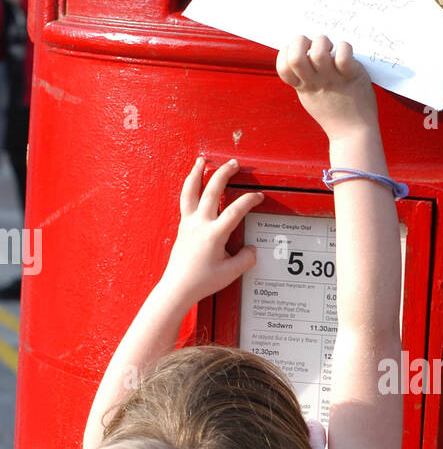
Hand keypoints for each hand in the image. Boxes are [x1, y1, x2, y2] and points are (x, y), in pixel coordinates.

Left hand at [159, 157, 263, 307]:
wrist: (178, 287)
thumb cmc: (202, 281)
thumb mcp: (231, 272)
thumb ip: (246, 258)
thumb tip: (252, 249)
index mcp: (214, 234)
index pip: (235, 210)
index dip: (249, 201)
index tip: (258, 197)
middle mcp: (199, 224)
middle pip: (212, 191)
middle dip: (224, 174)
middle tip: (234, 163)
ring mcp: (188, 223)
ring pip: (191, 191)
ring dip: (197, 173)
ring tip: (202, 161)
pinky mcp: (182, 227)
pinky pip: (185, 201)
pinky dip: (190, 187)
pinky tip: (193, 183)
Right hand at [276, 34, 379, 141]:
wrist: (354, 134)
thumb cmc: (335, 113)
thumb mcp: (311, 97)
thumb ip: (304, 79)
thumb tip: (304, 55)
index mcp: (303, 87)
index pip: (283, 66)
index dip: (287, 52)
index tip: (301, 53)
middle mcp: (315, 82)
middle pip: (296, 56)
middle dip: (301, 41)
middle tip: (315, 46)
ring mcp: (332, 79)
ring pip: (318, 52)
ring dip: (323, 42)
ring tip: (332, 49)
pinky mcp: (351, 76)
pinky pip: (343, 54)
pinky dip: (344, 47)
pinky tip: (347, 53)